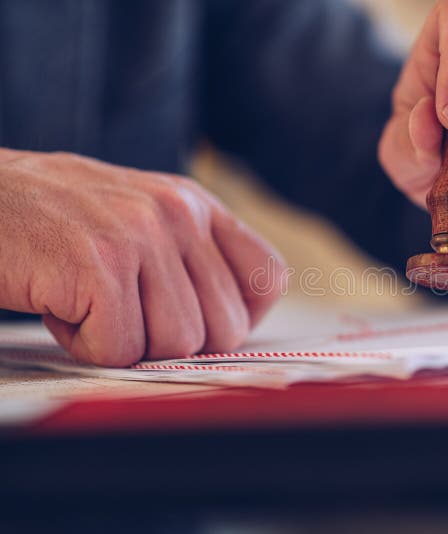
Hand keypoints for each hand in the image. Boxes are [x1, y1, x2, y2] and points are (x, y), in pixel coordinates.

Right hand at [0, 149, 282, 366]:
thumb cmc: (55, 223)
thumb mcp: (139, 221)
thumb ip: (189, 261)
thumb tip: (230, 329)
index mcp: (195, 205)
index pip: (266, 276)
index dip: (239, 317)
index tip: (192, 320)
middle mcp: (177, 214)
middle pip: (223, 329)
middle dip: (170, 341)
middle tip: (120, 311)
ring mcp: (140, 235)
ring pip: (176, 345)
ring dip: (123, 342)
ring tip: (86, 301)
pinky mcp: (99, 264)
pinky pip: (120, 350)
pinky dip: (85, 346)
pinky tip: (61, 306)